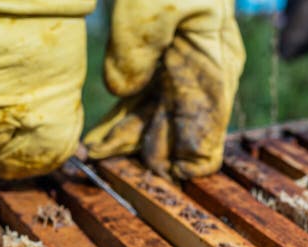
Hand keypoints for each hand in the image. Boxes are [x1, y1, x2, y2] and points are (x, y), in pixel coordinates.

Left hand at [84, 0, 245, 179]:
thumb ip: (139, 50)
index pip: (206, 142)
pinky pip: (145, 101)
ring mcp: (184, 70)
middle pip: (179, 137)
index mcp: (213, 71)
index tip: (145, 170)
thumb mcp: (155, 3)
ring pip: (159, 123)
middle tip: (104, 162)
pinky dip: (124, 121)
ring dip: (128, 141)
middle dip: (146, 155)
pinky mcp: (162, 60)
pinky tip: (101, 137)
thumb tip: (122, 90)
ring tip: (94, 153)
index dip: (178, 161)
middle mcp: (204, 78)